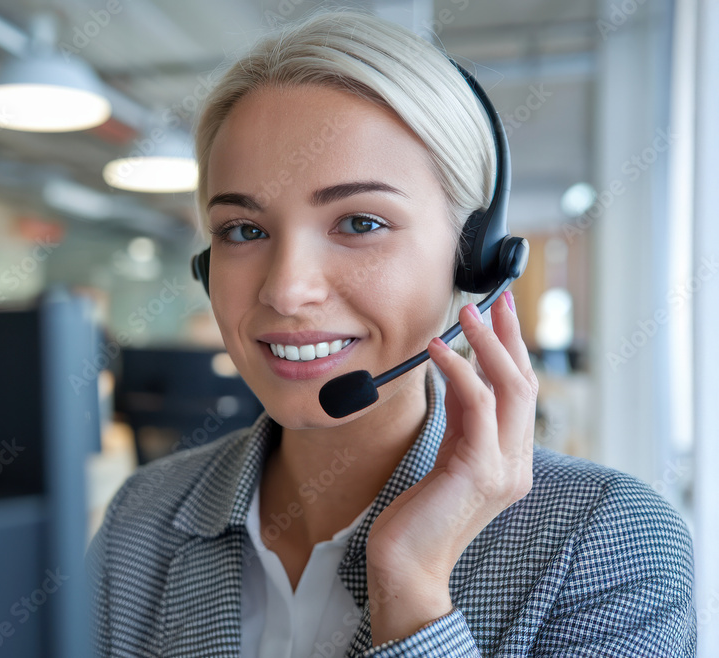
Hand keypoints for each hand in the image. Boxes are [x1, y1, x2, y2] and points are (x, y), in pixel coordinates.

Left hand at [364, 291, 537, 644]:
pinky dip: (458, 370)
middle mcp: (517, 463)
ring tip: (465, 312)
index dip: (510, 350)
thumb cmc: (418, 513)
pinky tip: (437, 351)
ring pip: (509, 388)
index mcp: (511, 459)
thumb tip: (458, 368)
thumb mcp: (446, 454)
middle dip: (509, 337)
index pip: (520, 393)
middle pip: (525, 384)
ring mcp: (504, 468)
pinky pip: (477, 405)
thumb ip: (461, 418)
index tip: (497, 314)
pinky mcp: (479, 470)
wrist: (406, 565)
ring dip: (487, 344)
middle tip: (494, 299)